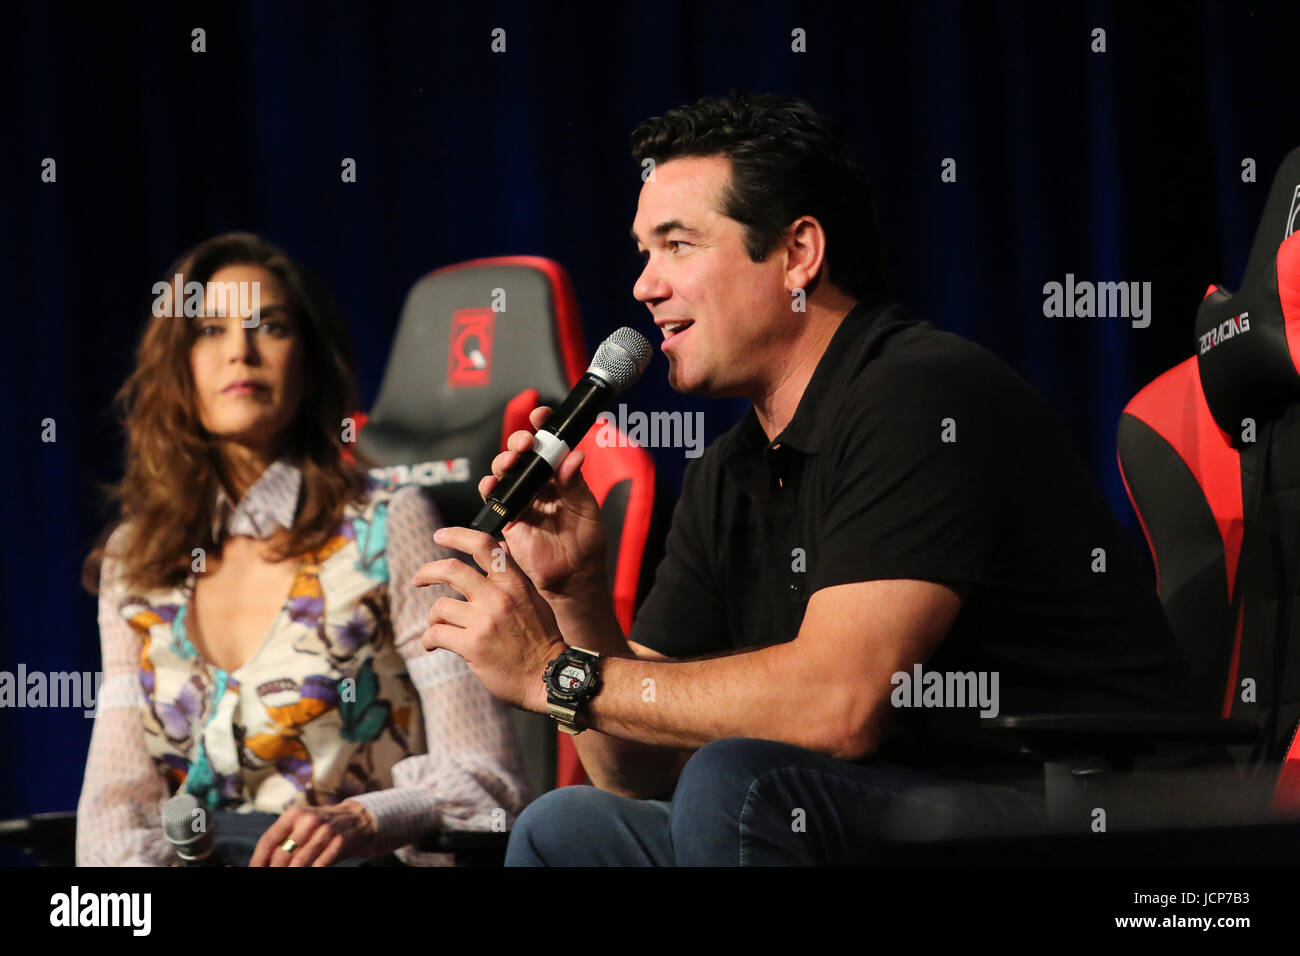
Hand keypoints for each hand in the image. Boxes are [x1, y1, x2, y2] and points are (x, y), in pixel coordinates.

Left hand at [249, 802, 377, 866]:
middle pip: (282, 853)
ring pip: (299, 861)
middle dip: (273, 870)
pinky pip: (320, 864)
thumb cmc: (321, 827)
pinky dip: (311, 872)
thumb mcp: (301, 825)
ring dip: (290, 873)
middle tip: (268, 878)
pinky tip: (307, 874)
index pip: (268, 840)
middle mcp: (308, 820)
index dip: (258, 860)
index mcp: (294, 814)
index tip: (253, 871)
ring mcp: (325, 831)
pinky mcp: (339, 842)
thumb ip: (283, 839)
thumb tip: (261, 863)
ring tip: (285, 879)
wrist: (357, 819)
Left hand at [414, 527, 567, 713]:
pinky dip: (429, 639)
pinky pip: (436, 633)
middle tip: (418, 579)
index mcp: (514, 583)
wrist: (546, 676)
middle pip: (451, 570)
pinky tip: (432, 643)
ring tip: (439, 626)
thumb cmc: (540, 639)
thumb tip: (499, 548)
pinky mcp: (472, 646)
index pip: (484, 546)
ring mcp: (484, 621)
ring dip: (434, 617)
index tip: (440, 536)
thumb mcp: (534, 599)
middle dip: (427, 572)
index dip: (457, 536)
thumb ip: (512, 576)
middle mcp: (498, 597)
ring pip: (440, 606)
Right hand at [480, 405, 607, 597]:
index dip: (543, 426)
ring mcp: (521, 499)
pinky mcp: (508, 517)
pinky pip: (493, 498)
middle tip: (526, 442)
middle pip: (522, 453)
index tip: (541, 415)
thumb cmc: (586, 542)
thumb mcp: (586, 509)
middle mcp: (538, 484)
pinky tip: (493, 484)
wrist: (574, 576)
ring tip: (512, 460)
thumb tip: (573, 455)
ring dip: (504, 460)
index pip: (549, 444)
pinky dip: (489, 488)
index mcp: (560, 476)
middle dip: (519, 441)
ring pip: (505, 471)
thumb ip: (575, 483)